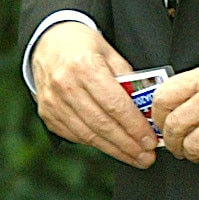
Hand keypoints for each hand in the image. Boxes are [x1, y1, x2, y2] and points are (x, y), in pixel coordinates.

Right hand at [31, 22, 157, 169]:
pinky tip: (113, 147)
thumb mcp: (110, 53)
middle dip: (127, 145)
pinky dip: (96, 143)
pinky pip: (75, 135)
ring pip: (88, 135)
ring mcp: (52, 102)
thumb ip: (128, 79)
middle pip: (102, 124)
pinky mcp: (47, 114)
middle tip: (147, 156)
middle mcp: (64, 85)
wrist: (48, 42)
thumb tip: (147, 110)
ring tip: (135, 157)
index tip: (150, 140)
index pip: (114, 104)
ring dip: (114, 150)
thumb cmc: (85, 47)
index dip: (134, 126)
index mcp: (84, 66)